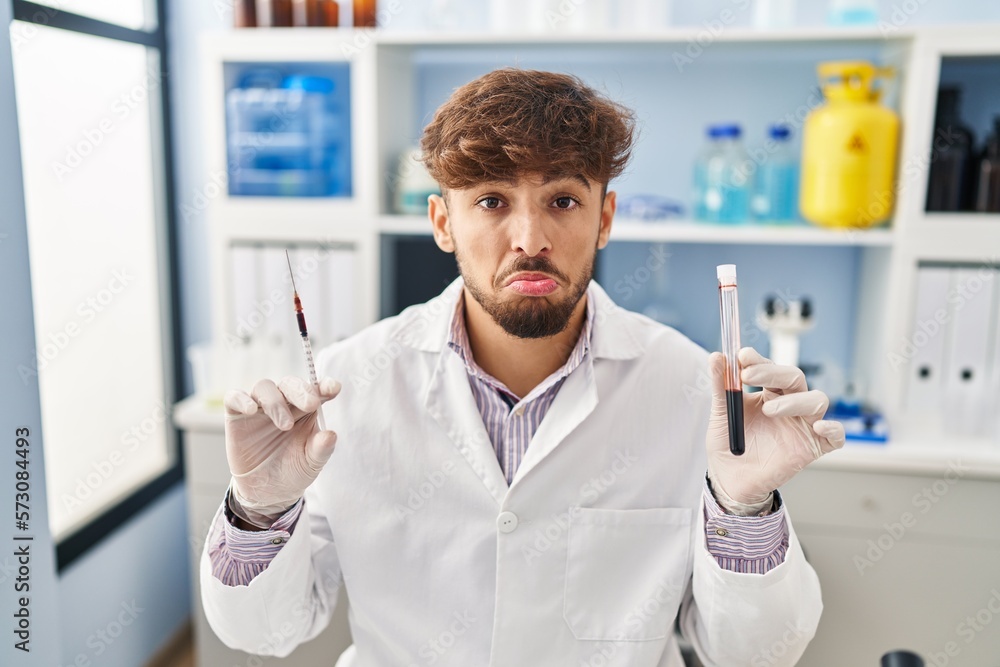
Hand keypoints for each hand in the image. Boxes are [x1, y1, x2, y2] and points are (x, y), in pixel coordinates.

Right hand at [224, 376, 340, 527]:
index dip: (325, 385)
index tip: (334, 388)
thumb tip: (331, 435)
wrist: (267, 492)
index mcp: (307, 409)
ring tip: (285, 425)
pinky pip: (234, 397)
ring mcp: (260, 407)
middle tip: (311, 405)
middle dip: (302, 391)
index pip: (317, 389)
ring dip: (276, 402)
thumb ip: (321, 448)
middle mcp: (284, 402)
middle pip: (290, 384)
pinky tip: (251, 409)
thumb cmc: (293, 470)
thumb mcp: (311, 463)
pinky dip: (241, 399)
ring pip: (264, 387)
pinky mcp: (237, 415)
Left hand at [706, 347, 844, 510]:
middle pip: (794, 378)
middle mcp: (790, 404)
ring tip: (769, 410)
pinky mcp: (814, 447)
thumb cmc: (728, 444)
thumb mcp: (721, 413)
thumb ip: (720, 386)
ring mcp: (804, 424)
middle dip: (773, 373)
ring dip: (795, 401)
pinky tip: (818, 427)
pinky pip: (836, 436)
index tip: (743, 356)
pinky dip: (832, 429)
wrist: (731, 479)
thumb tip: (716, 356)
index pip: (770, 368)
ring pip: (817, 400)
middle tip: (749, 377)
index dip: (759, 360)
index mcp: (769, 392)